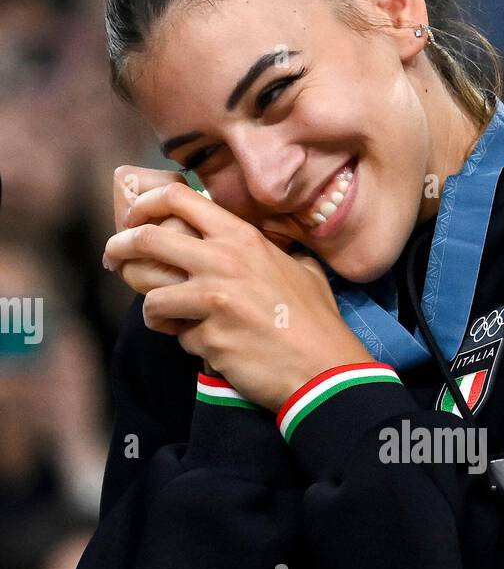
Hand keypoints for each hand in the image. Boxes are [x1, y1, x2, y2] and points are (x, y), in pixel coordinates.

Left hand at [104, 180, 374, 410]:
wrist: (324, 369)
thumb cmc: (316, 321)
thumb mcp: (299, 267)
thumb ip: (271, 249)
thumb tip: (259, 243)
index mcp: (241, 238)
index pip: (176, 199)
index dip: (143, 207)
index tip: (132, 221)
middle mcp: (222, 261)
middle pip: (146, 240)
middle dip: (120, 250)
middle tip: (115, 260)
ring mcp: (213, 300)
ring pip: (150, 296)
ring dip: (153, 310)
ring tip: (167, 319)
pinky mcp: (209, 338)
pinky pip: (178, 336)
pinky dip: (187, 343)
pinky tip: (209, 346)